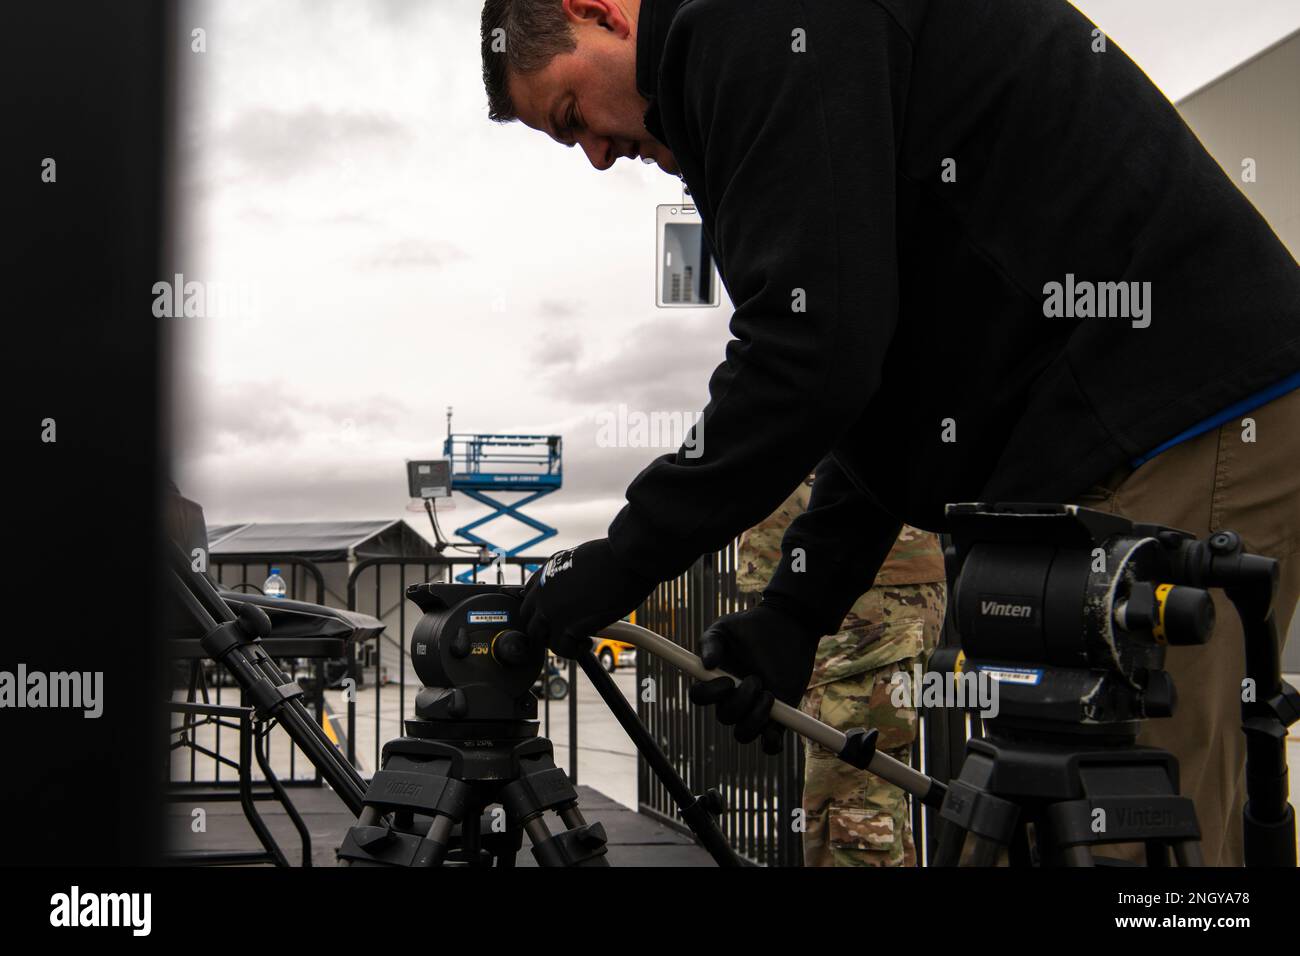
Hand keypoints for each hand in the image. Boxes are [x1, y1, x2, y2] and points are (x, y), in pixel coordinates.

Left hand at [519, 539, 655, 658]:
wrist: (626, 559)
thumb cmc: (613, 556)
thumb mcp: (578, 560)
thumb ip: (568, 578)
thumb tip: (574, 593)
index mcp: (545, 573)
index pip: (528, 599)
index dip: (541, 610)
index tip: (554, 616)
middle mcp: (542, 592)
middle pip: (530, 621)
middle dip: (545, 629)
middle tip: (564, 631)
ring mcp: (551, 610)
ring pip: (540, 638)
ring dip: (557, 642)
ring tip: (577, 640)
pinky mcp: (567, 626)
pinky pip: (562, 649)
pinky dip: (574, 650)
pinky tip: (587, 643)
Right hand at [688, 600, 823, 753]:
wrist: (788, 625)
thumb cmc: (752, 626)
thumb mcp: (725, 628)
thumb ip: (710, 642)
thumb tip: (707, 665)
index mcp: (716, 680)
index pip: (700, 697)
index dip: (710, 694)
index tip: (727, 680)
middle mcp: (733, 699)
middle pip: (725, 717)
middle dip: (740, 701)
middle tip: (755, 679)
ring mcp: (755, 710)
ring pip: (744, 734)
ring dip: (755, 719)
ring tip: (768, 694)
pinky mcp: (779, 718)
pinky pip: (770, 745)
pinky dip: (771, 743)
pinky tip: (776, 720)